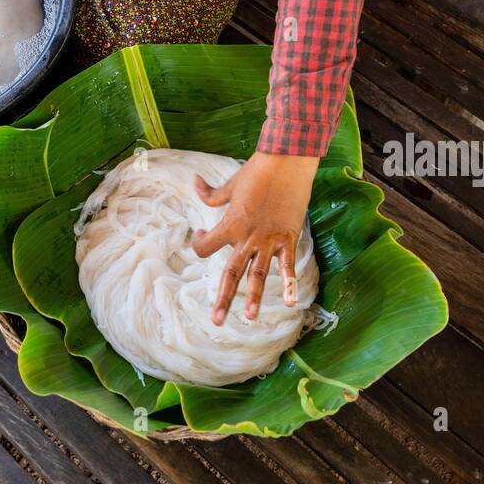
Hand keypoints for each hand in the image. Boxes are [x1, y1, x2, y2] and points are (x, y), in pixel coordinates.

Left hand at [191, 150, 317, 324]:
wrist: (286, 162)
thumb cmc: (256, 171)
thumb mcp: (230, 184)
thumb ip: (211, 194)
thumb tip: (194, 183)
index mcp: (230, 224)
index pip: (206, 246)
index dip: (200, 242)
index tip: (204, 234)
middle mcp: (247, 237)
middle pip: (231, 273)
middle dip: (223, 298)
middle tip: (216, 321)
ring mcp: (269, 240)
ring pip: (258, 275)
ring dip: (253, 297)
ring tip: (249, 317)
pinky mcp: (288, 238)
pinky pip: (288, 266)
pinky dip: (289, 284)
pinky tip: (289, 302)